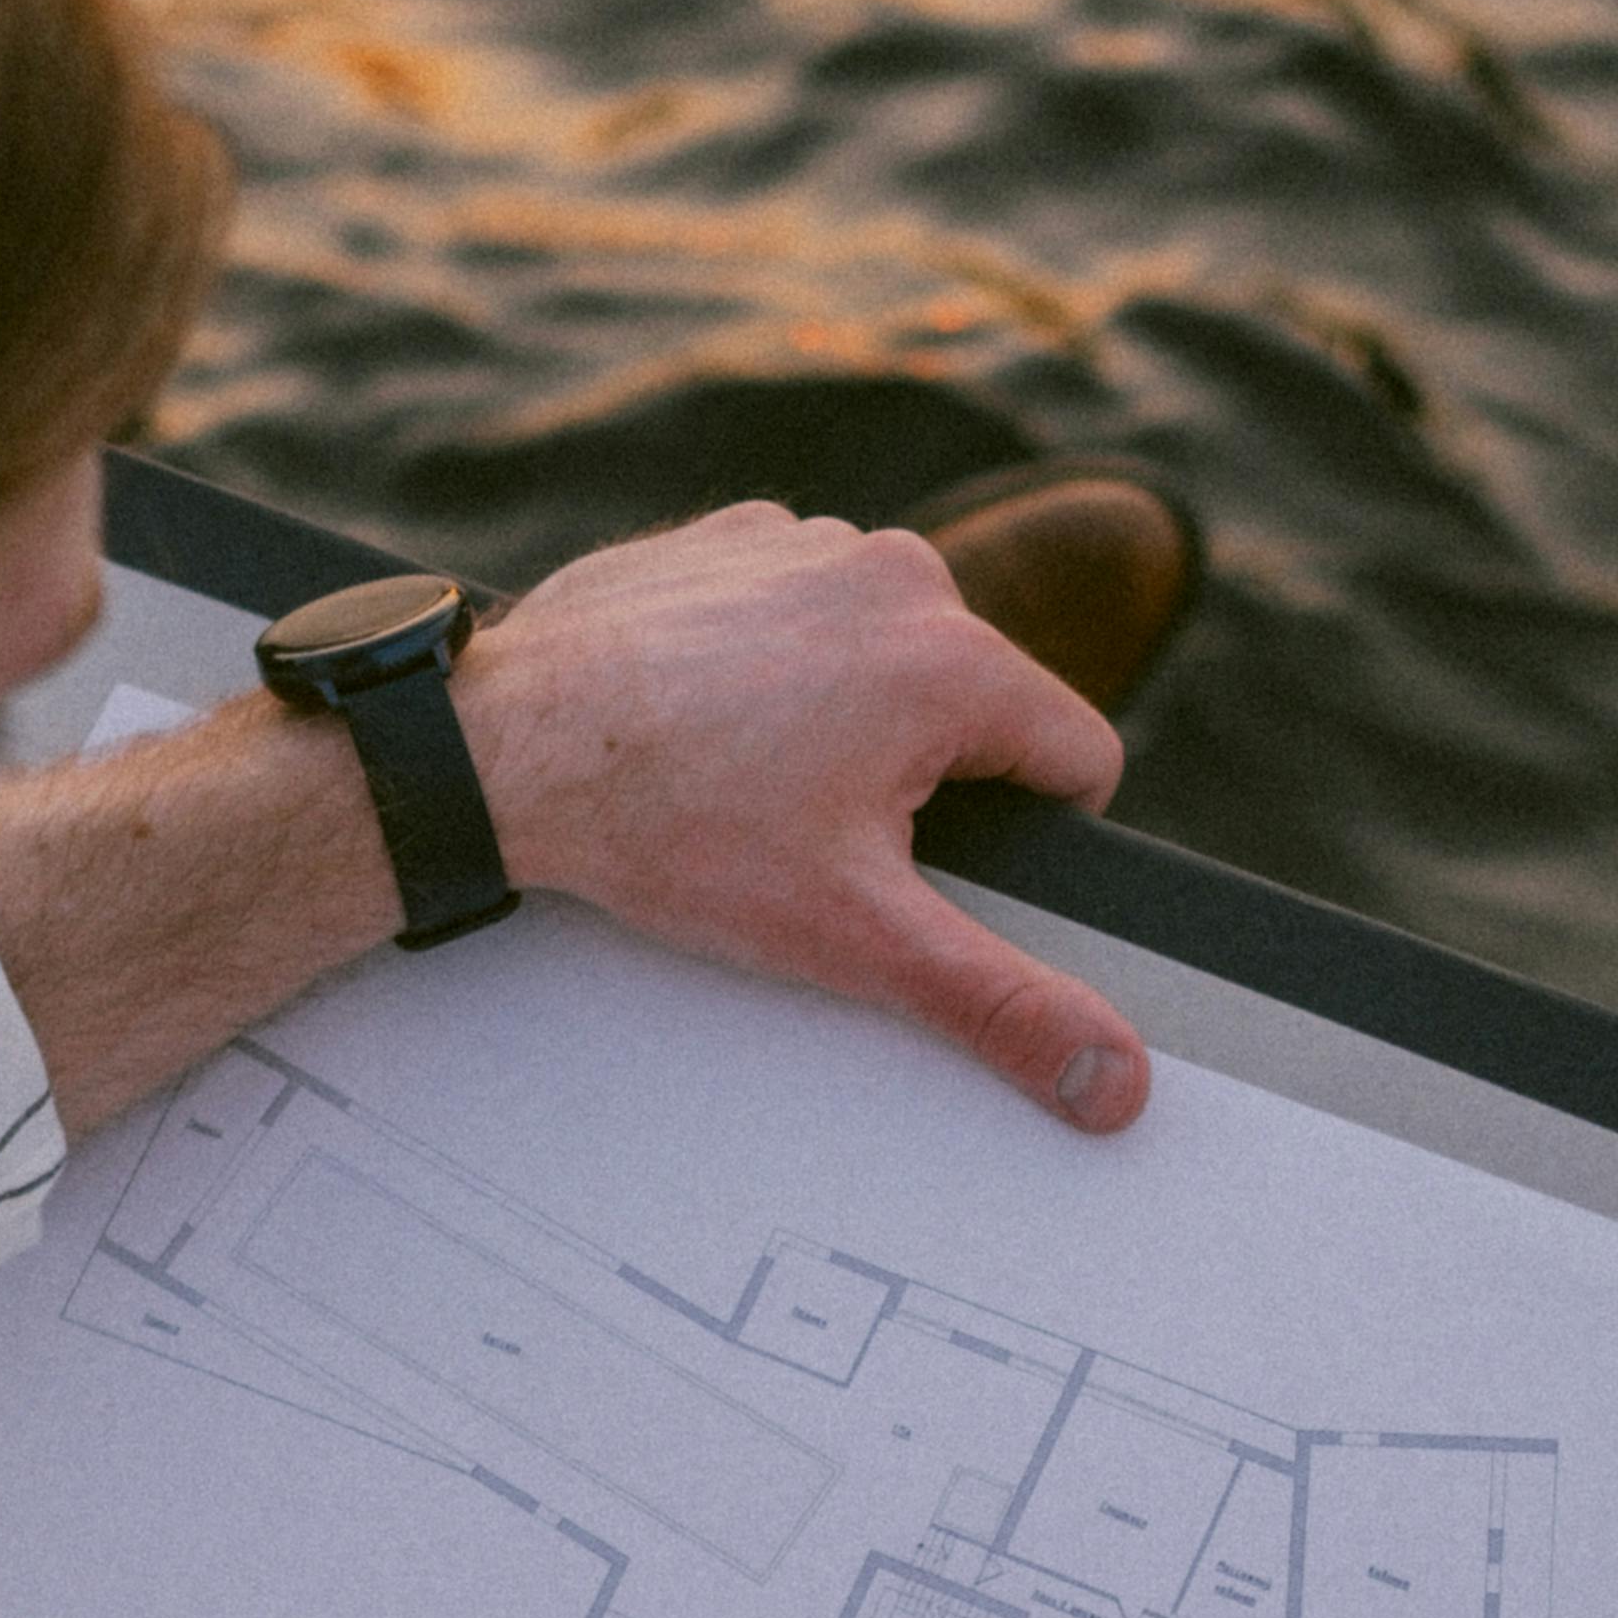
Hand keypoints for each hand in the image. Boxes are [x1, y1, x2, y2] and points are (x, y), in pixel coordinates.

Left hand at [461, 505, 1153, 1131]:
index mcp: (953, 658)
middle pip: (976, 704)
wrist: (505, 747)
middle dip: (918, 778)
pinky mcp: (734, 536)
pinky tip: (706, 722)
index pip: (1079, 756)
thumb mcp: (855, 938)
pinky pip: (800, 610)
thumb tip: (1113, 1081)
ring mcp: (808, 540)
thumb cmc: (670, 828)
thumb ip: (1000, 1004)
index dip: (1030, 836)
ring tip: (750, 779)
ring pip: (886, 656)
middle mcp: (896, 574)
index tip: (929, 864)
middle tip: (810, 831)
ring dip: (845, 717)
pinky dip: (770, 665)